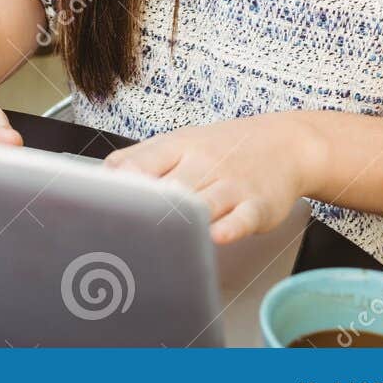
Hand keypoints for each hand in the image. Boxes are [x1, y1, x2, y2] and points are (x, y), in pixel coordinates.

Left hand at [104, 112, 323, 244]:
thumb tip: (99, 180)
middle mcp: (202, 163)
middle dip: (142, 211)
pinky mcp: (257, 205)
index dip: (114, 189)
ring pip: (200, 203)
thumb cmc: (224, 148)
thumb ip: (140, 160)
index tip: (96, 210)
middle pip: (164, 189)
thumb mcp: (181, 142)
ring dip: (180, 221)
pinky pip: (241, 218)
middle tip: (118, 236)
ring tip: (158, 240)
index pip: (136, 165)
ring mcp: (230, 184)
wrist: (286, 143)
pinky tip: (214, 236)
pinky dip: (228, 228)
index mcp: (176, 147)